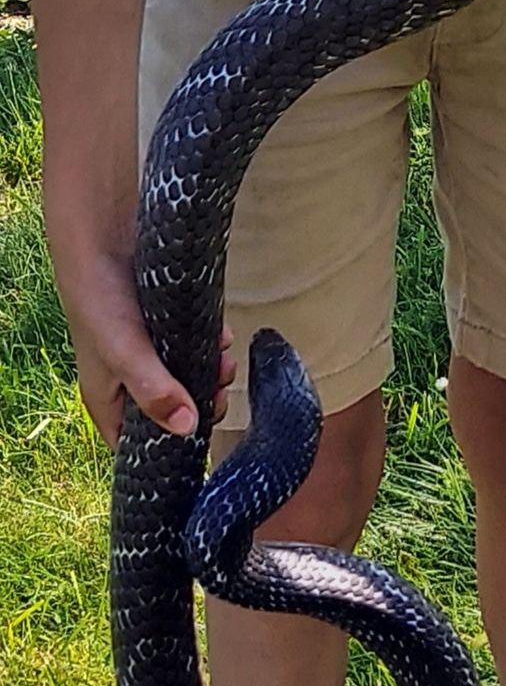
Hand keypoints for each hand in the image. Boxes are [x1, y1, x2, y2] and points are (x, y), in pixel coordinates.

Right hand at [59, 249, 235, 449]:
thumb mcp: (124, 351)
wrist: (105, 235)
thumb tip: (187, 428)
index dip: (165, 450)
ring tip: (225, 364)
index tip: (198, 441)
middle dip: (201, 406)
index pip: (134, 443)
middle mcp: (130, 379)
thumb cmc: (100, 296)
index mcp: (108, 396)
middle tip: (220, 394)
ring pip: (190, 380)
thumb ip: (153, 391)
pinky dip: (214, 347)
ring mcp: (151, 353)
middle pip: (172, 412)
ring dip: (212, 375)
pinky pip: (198, 348)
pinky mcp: (171, 328)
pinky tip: (223, 338)